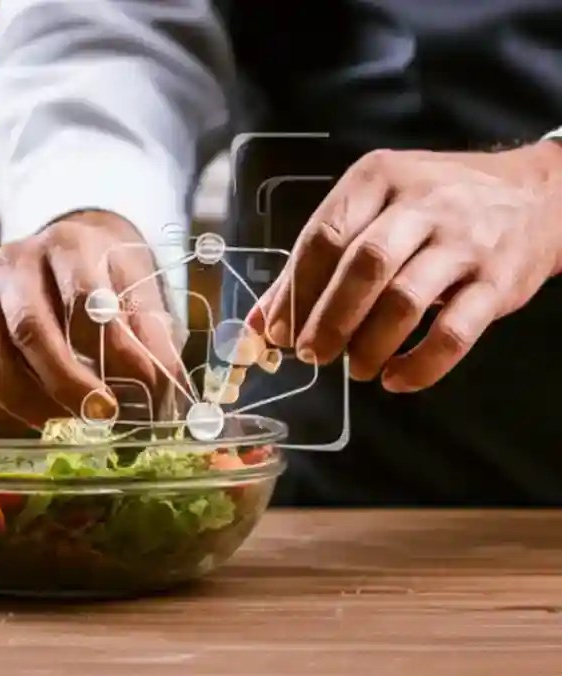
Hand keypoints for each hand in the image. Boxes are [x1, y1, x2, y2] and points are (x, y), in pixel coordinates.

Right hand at [0, 211, 182, 432]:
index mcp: (66, 244)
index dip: (111, 350)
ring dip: (24, 401)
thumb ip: (152, 338)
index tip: (141, 389)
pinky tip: (30, 422)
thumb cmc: (110, 284)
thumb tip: (162, 391)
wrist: (68, 260)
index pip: (81, 296)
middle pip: (28, 327)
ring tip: (63, 424)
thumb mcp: (141, 295)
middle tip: (101, 415)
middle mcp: (13, 264)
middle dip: (66, 382)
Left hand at [252, 141, 561, 391]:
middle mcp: (424, 203)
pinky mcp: (499, 281)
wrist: (538, 194)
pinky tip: (397, 379)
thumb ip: (318, 260)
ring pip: (405, 299)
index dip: (295, 290)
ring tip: (354, 369)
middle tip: (310, 355)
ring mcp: (465, 241)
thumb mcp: (376, 207)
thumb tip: (259, 320)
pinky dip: (421, 364)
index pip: (325, 236)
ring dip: (370, 344)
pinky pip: (455, 332)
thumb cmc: (437, 204)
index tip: (277, 331)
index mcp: (379, 177)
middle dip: (328, 319)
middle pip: (363, 266)